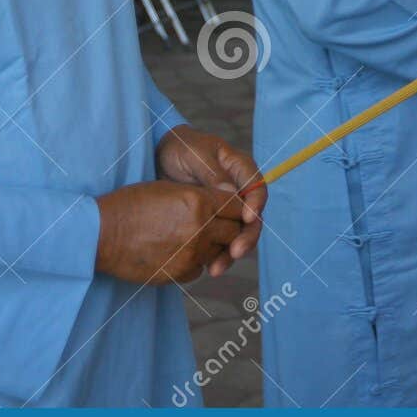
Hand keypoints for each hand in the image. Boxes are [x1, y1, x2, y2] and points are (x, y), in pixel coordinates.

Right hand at [94, 180, 243, 284]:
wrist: (102, 234)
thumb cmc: (130, 205)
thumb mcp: (168, 189)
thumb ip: (199, 196)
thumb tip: (221, 200)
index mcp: (199, 202)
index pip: (238, 206)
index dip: (237, 207)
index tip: (231, 209)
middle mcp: (200, 228)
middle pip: (234, 231)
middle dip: (228, 227)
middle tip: (216, 224)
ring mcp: (192, 254)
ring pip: (218, 251)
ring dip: (211, 245)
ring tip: (190, 236)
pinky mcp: (180, 274)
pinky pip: (200, 268)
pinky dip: (194, 262)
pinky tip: (177, 252)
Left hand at [156, 125, 264, 275]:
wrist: (159, 157)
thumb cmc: (180, 148)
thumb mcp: (195, 153)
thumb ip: (212, 172)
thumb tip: (232, 193)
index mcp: (240, 168)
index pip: (257, 187)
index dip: (256, 204)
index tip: (247, 218)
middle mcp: (239, 191)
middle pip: (252, 217)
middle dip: (246, 237)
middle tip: (235, 252)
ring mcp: (228, 209)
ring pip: (238, 234)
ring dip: (231, 252)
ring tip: (217, 269)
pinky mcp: (214, 222)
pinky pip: (221, 241)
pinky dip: (216, 255)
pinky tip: (208, 268)